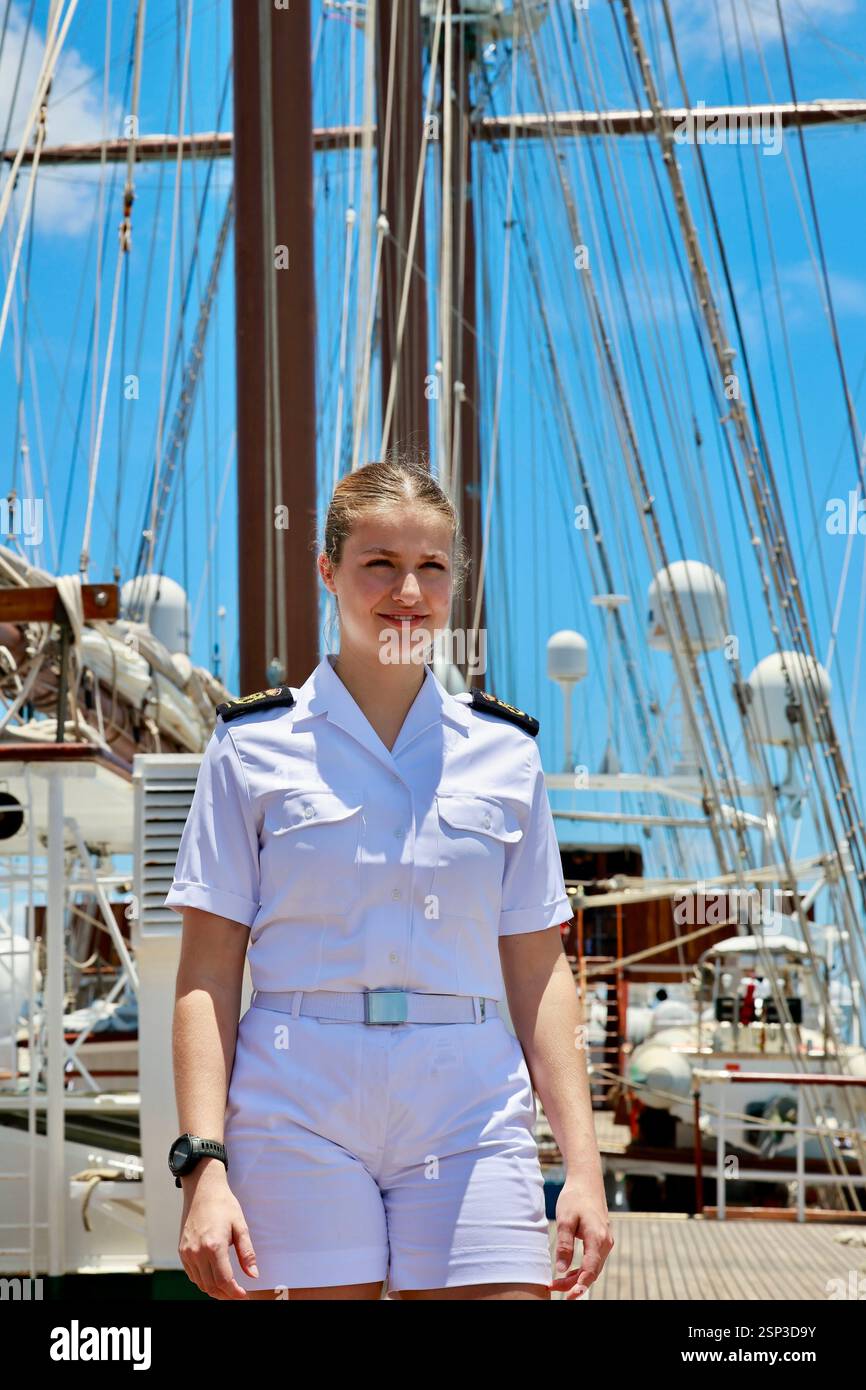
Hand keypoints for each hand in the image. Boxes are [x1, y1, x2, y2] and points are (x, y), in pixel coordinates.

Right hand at [178, 1161, 258, 1299]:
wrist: (202, 1189)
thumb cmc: (224, 1205)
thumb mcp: (240, 1226)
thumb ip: (247, 1253)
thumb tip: (253, 1275)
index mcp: (214, 1246)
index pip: (224, 1281)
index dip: (234, 1292)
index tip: (243, 1295)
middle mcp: (197, 1252)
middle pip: (211, 1286)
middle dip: (225, 1294)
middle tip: (237, 1294)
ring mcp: (187, 1253)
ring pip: (200, 1283)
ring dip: (214, 1289)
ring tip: (227, 1288)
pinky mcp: (182, 1251)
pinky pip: (192, 1274)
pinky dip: (203, 1281)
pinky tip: (213, 1277)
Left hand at [549, 1173, 613, 1299]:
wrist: (586, 1182)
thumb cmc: (574, 1198)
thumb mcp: (565, 1220)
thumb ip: (564, 1245)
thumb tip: (561, 1269)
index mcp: (597, 1237)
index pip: (591, 1268)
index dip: (581, 1284)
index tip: (570, 1295)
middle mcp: (605, 1242)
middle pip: (592, 1271)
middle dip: (574, 1284)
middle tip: (554, 1288)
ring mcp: (605, 1242)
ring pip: (592, 1267)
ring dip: (576, 1277)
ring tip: (556, 1283)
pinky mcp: (601, 1240)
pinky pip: (592, 1260)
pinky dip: (581, 1268)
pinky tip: (568, 1272)